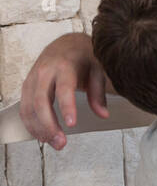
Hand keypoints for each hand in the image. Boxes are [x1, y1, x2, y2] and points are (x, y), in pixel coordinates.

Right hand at [19, 33, 110, 148]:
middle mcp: (44, 72)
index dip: (67, 107)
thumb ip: (99, 92)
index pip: (64, 89)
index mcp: (64, 66)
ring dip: (39, 129)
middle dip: (49, 125)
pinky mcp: (27, 86)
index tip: (72, 124)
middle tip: (61, 143)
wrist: (66, 43)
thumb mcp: (98, 69)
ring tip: (54, 143)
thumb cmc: (83, 55)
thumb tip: (103, 114)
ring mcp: (33, 79)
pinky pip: (25, 108)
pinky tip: (42, 135)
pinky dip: (31, 124)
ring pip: (29, 108)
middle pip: (41, 102)